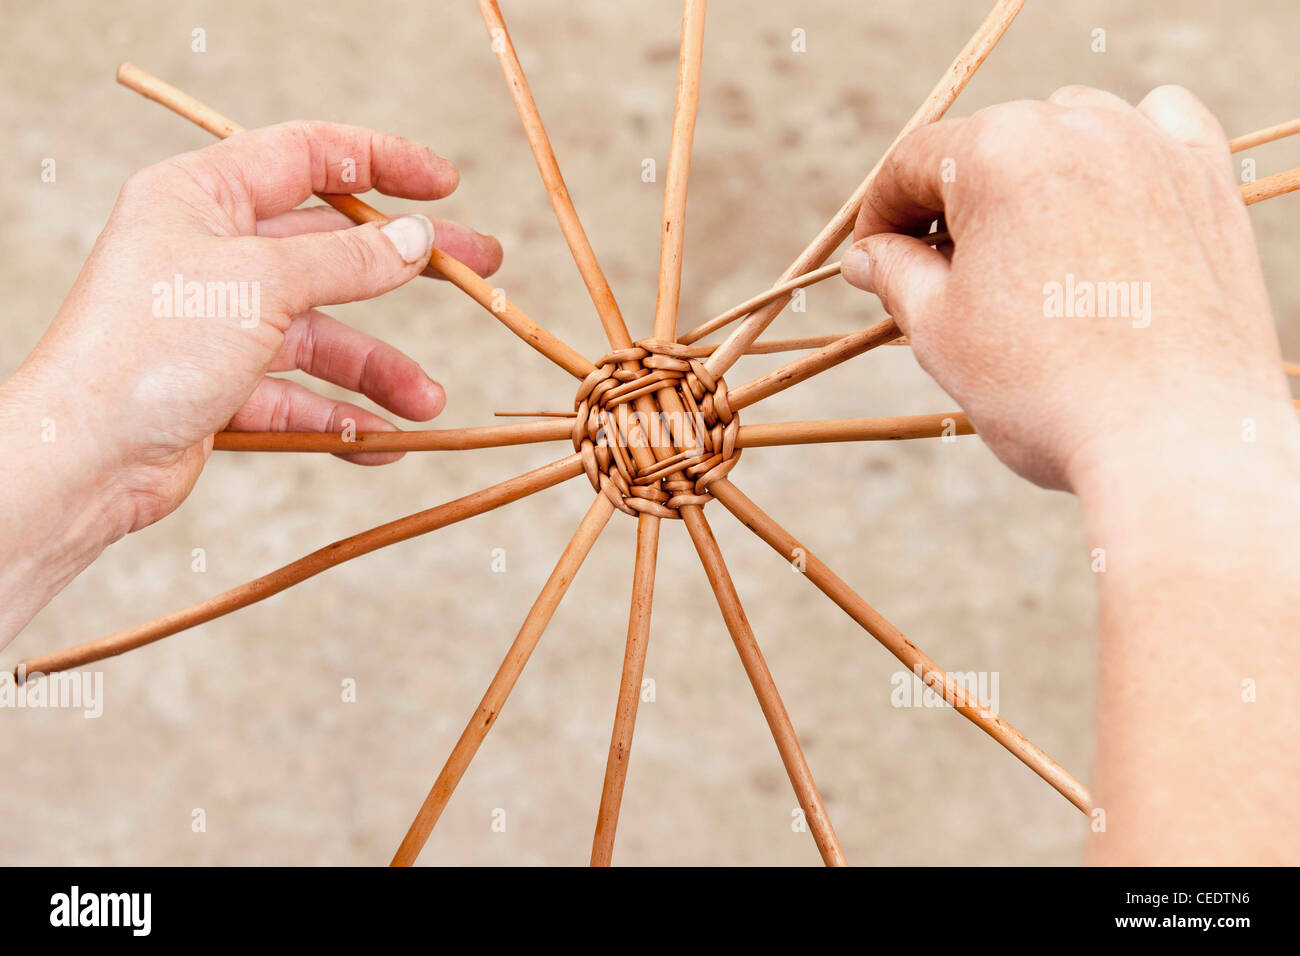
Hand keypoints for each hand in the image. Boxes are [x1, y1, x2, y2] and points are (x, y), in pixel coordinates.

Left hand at [0, 121, 500, 642]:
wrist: (85, 458)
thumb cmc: (151, 348)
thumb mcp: (263, 283)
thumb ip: (348, 260)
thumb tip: (416, 238)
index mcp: (202, 197)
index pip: (308, 157)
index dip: (383, 163)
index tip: (445, 183)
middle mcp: (211, 253)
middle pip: (331, 250)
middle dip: (407, 269)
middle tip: (479, 271)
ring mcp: (218, 322)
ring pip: (321, 335)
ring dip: (378, 371)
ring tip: (429, 405)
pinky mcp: (221, 386)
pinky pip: (298, 393)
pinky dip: (340, 417)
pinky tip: (382, 444)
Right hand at [843, 84, 1295, 490]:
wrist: (1172, 440)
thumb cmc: (1042, 389)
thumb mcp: (939, 332)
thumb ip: (896, 275)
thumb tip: (868, 257)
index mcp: (998, 153)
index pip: (914, 163)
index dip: (880, 215)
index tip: (874, 261)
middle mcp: (1079, 126)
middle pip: (989, 146)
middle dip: (954, 204)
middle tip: (940, 273)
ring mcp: (1152, 146)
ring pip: (1069, 127)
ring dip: (1033, 174)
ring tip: (1023, 249)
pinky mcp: (1207, 180)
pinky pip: (1162, 125)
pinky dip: (1126, 148)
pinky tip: (1109, 193)